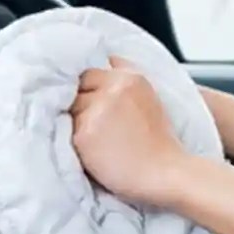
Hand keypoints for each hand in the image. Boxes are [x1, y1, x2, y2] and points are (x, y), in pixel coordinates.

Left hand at [71, 56, 185, 205]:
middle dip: (82, 101)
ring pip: (71, 108)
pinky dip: (77, 140)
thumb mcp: (150, 98)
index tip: (96, 103)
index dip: (92, 89)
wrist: (166, 173)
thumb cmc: (160, 143)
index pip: (92, 72)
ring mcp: (97, 110)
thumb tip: (108, 59)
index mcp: (130, 78)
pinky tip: (96, 151)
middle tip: (97, 124)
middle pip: (79, 87)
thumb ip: (127, 78)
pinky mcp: (84, 133)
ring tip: (99, 140)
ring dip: (78, 121)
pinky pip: (68, 131)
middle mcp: (113, 89)